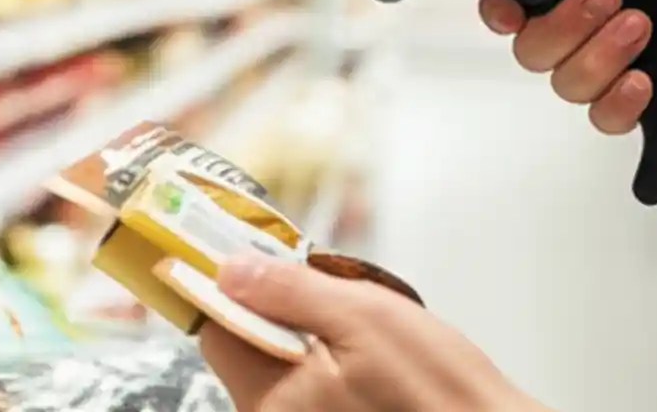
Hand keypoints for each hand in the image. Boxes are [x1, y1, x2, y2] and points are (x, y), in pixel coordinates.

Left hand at [200, 256, 544, 411]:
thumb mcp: (366, 318)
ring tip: (355, 328)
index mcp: (268, 398)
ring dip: (302, 333)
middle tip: (327, 292)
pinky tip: (363, 358)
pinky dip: (321, 359)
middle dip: (275, 309)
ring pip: (273, 360)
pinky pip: (301, 382)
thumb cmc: (439, 390)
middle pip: (242, 344)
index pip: (216, 329)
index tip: (257, 259)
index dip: (234, 287)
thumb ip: (290, 292)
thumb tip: (229, 268)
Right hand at [478, 0, 656, 133]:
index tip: (512, 13)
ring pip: (565, 83)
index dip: (501, 10)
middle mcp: (590, 8)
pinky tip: (646, 80)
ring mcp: (618, 51)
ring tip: (645, 30)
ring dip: (600, 60)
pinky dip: (619, 103)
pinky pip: (604, 118)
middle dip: (566, 29)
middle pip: (530, 46)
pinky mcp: (648, 90)